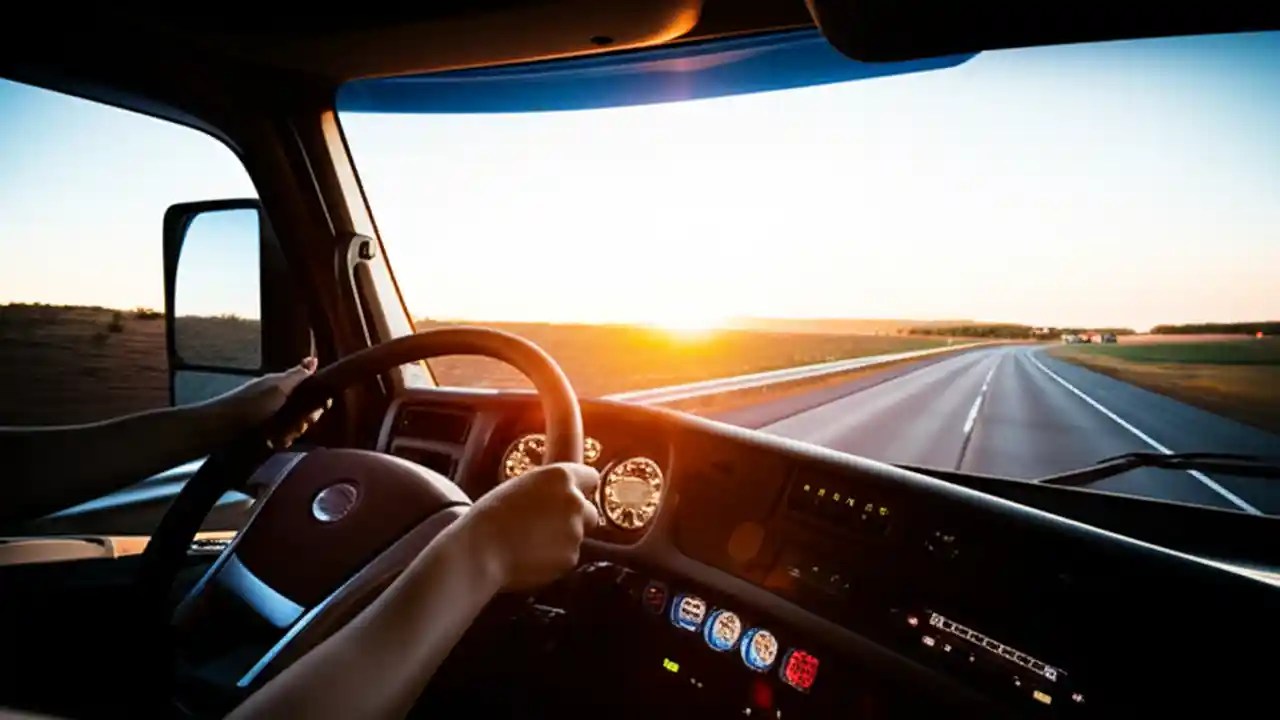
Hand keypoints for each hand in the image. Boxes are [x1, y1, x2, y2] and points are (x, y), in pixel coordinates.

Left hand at [210, 357, 329, 447]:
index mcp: (281, 386)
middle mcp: (277, 400)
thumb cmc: (250, 404)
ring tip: (280, 437)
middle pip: (304, 412)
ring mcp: (270, 419)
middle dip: (304, 421)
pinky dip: (279, 442)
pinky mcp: (263, 435)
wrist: (220, 429)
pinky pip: (281, 439)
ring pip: (294, 427)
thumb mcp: (277, 387)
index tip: (318, 409)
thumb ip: (297, 375)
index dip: (317, 402)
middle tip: (296, 426)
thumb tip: (314, 358)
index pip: (310, 392)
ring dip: (291, 433)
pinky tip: (273, 444)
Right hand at [461, 462, 599, 591]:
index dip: (582, 488)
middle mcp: (574, 501)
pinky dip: (555, 559)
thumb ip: (545, 488)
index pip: (590, 477)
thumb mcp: (519, 486)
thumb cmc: (491, 515)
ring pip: (577, 535)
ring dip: (563, 539)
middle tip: (548, 524)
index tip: (575, 494)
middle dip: (575, 518)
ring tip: (532, 543)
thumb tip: (554, 495)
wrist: (482, 550)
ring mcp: (575, 531)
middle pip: (589, 510)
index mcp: (561, 476)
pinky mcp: (570, 558)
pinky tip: (531, 557)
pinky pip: (567, 557)